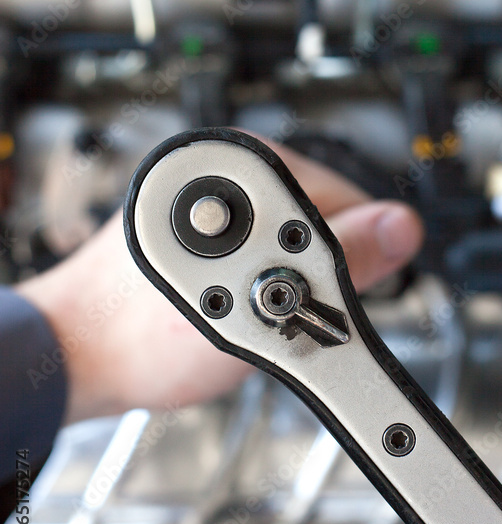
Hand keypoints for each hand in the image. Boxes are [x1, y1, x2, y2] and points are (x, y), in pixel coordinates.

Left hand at [17, 137, 423, 424]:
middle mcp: (226, 173)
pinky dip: (270, 287)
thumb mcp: (260, 304)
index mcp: (236, 166)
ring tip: (252, 320)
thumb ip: (339, 261)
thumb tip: (401, 227)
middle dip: (317, 276)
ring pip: (298, 243)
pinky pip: (268, 254)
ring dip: (294, 287)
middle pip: (322, 221)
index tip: (329, 300)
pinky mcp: (211, 229)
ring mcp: (218, 201)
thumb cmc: (141, 335)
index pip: (344, 194)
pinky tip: (243, 311)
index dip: (351, 256)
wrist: (78, 358)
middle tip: (284, 319)